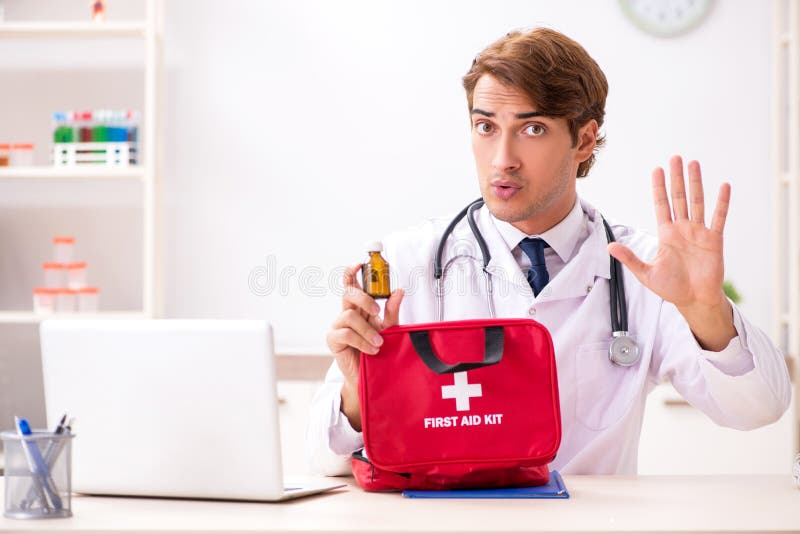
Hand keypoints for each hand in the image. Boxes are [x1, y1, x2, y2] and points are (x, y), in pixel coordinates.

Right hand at [326, 263, 403, 430]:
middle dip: (364, 299)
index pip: (352, 285)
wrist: (369, 377)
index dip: (352, 273)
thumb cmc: (378, 350)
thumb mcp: (390, 329)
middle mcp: (346, 313)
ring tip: (379, 343)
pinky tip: (371, 349)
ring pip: (349, 315)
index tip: (359, 264)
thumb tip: (399, 291)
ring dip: (367, 329)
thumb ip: (392, 311)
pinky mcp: (333, 340)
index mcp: (359, 308)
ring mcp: (338, 326)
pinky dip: (362, 341)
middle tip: (377, 311)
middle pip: (348, 294)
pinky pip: (346, 333)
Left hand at [607, 155, 735, 349]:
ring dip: (696, 183)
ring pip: (697, 202)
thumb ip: (629, 258)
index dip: (658, 187)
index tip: (657, 169)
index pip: (661, 204)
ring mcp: (699, 232)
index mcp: (666, 234)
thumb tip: (608, 246)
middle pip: (679, 197)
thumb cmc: (671, 287)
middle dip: (676, 178)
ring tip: (694, 163)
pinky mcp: (714, 240)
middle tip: (675, 157)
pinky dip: (721, 203)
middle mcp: (682, 229)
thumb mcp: (645, 273)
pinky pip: (718, 218)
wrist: (693, 300)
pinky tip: (723, 186)